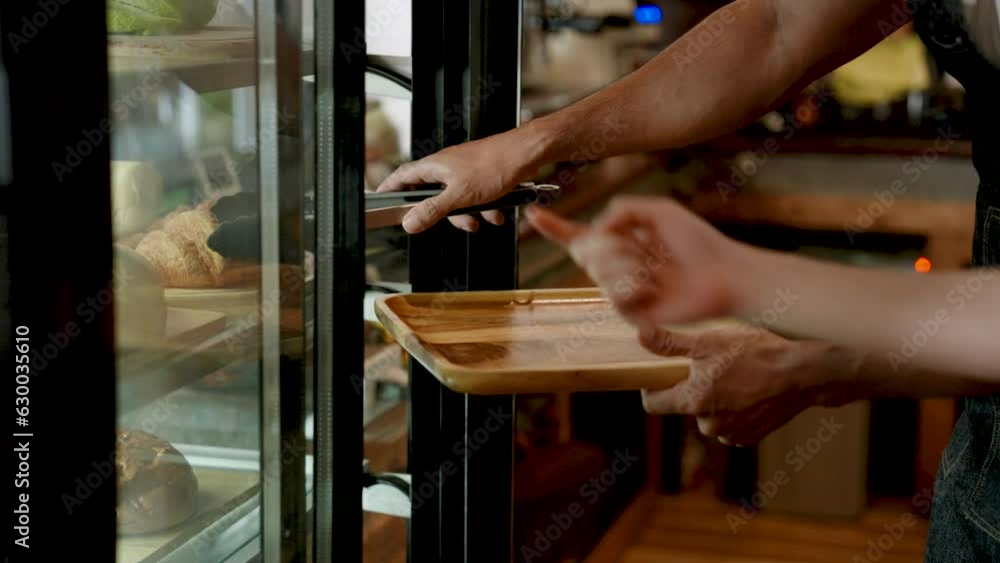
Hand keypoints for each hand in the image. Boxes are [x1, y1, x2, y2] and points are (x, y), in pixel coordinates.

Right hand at [376, 128, 544, 233]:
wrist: (525, 155)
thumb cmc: (494, 165)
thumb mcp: (459, 196)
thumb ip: (432, 211)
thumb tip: (409, 222)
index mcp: (434, 167)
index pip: (402, 177)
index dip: (389, 189)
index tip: (382, 202)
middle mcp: (446, 167)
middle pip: (432, 196)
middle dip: (446, 214)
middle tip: (457, 222)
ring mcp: (463, 172)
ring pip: (456, 200)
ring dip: (470, 214)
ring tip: (483, 218)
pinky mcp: (480, 177)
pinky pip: (475, 198)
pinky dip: (485, 208)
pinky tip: (496, 212)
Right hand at [526, 196, 749, 327]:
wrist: (723, 276)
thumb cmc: (697, 243)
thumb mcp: (659, 210)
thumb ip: (621, 209)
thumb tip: (596, 230)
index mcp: (621, 241)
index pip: (580, 236)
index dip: (555, 227)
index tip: (532, 215)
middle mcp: (617, 266)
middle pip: (585, 249)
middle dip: (608, 244)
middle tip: (640, 248)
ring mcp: (621, 289)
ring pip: (598, 270)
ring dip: (627, 264)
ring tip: (656, 271)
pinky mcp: (630, 312)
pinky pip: (613, 292)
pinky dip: (635, 284)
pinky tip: (656, 289)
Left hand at [638, 325, 856, 444]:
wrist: (803, 374)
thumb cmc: (757, 354)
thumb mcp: (709, 342)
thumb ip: (671, 343)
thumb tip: (640, 335)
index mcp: (693, 402)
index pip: (653, 404)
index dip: (652, 387)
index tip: (662, 373)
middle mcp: (709, 424)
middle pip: (684, 407)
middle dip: (692, 389)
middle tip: (710, 366)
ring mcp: (731, 434)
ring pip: (709, 416)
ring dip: (715, 400)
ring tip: (734, 376)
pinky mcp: (751, 438)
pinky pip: (731, 424)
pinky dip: (735, 410)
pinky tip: (749, 391)